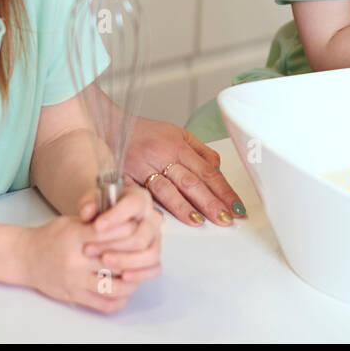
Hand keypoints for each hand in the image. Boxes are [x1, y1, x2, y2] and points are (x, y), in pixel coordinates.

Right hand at [18, 188, 160, 313]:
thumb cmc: (51, 236)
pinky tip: (124, 291)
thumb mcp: (71, 222)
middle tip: (145, 252)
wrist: (25, 257)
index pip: (108, 232)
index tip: (139, 228)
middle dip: (135, 256)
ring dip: (131, 282)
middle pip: (115, 260)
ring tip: (136, 273)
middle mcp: (75, 259)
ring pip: (114, 286)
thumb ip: (96, 222)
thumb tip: (128, 220)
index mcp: (75, 235)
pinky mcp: (74, 296)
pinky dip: (119, 300)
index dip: (128, 230)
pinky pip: (103, 304)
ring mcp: (75, 280)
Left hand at [80, 184, 163, 276]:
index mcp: (140, 199)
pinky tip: (122, 277)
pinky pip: (155, 268)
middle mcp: (153, 219)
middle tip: (89, 249)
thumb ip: (89, 205)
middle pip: (141, 235)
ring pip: (150, 253)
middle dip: (114, 244)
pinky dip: (140, 274)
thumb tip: (87, 212)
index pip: (135, 204)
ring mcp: (156, 239)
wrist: (106, 227)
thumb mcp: (92, 204)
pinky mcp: (155, 257)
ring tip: (103, 262)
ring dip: (125, 260)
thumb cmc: (100, 213)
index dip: (116, 216)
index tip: (97, 226)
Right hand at [124, 117, 244, 226]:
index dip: (223, 190)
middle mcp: (162, 156)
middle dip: (210, 203)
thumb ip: (201, 152)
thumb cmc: (148, 134)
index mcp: (178, 145)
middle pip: (190, 182)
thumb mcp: (179, 134)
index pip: (207, 171)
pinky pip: (137, 194)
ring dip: (184, 208)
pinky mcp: (124, 178)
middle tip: (226, 219)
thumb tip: (218, 172)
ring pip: (166, 190)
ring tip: (199, 222)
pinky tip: (159, 220)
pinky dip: (148, 206)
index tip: (236, 206)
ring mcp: (142, 168)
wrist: (113, 127)